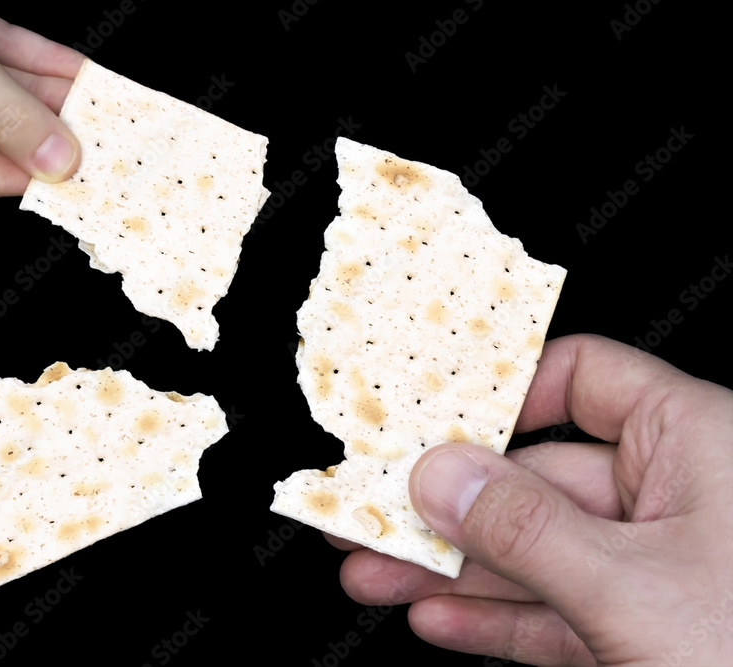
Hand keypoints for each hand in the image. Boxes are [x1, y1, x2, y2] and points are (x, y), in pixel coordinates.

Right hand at [333, 334, 732, 665]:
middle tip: (370, 512)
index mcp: (696, 441)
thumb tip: (440, 475)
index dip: (500, 392)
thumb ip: (528, 530)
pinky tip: (439, 620)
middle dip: (448, 508)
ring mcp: (661, 565)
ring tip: (376, 574)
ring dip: (455, 570)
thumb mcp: (634, 589)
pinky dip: (500, 618)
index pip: (580, 378)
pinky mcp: (649, 627)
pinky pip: (560, 609)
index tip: (424, 418)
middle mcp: (677, 492)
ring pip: (538, 551)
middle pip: (537, 477)